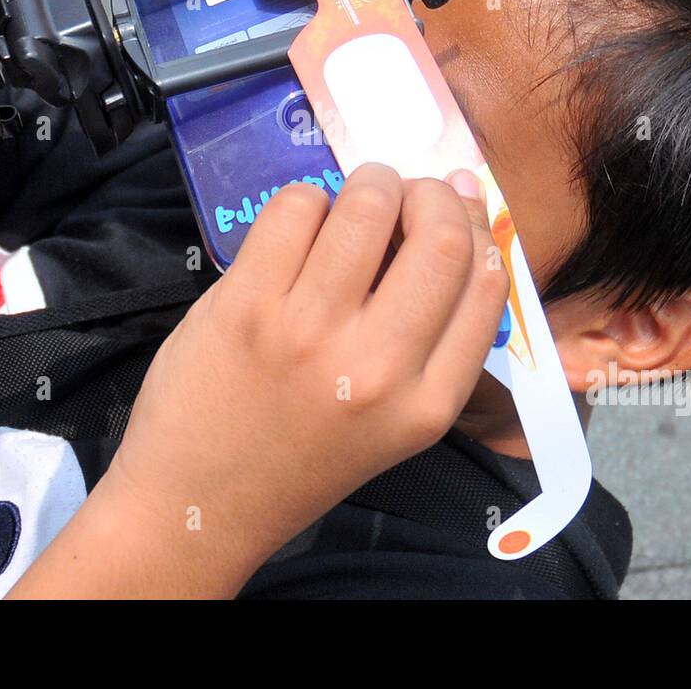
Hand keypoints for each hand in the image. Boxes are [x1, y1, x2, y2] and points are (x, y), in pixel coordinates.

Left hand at [8, 164, 508, 597]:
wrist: (201, 505)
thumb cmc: (302, 454)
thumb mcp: (396, 420)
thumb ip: (432, 337)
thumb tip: (461, 219)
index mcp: (429, 404)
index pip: (489, 282)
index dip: (478, 226)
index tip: (456, 209)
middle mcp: (379, 369)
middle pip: (441, 235)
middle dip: (429, 194)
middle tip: (404, 197)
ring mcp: (310, 333)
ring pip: (367, 207)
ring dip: (369, 185)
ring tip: (354, 201)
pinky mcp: (246, 305)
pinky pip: (296, 208)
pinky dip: (305, 200)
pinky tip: (299, 228)